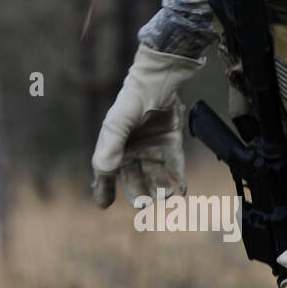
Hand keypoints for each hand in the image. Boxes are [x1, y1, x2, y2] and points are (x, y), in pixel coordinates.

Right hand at [91, 45, 203, 207]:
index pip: (107, 175)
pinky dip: (178, 180)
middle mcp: (133, 153)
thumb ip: (109, 148)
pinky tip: (182, 189)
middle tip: (144, 205)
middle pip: (134, 181)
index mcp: (114, 149)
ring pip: (156, 178)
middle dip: (140, 195)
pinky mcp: (171, 146)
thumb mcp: (117, 124)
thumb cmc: (133, 102)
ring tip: (165, 196)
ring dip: (160, 189)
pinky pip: (175, 168)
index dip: (105, 190)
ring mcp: (153, 150)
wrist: (159, 82)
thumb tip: (104, 172)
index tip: (105, 205)